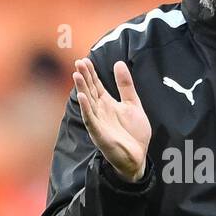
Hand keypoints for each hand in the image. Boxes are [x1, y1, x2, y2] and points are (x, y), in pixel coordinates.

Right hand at [73, 57, 150, 181]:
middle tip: (78, 62)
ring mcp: (98, 122)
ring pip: (88, 103)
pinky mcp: (99, 133)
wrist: (138, 156)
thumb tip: (119, 63)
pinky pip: (90, 119)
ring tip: (77, 75)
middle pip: (90, 91)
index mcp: (107, 103)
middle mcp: (100, 111)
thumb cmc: (134, 132)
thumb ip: (125, 85)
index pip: (96, 85)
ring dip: (82, 89)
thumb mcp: (132, 104)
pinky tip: (82, 97)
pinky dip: (86, 108)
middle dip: (84, 77)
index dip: (91, 73)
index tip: (84, 60)